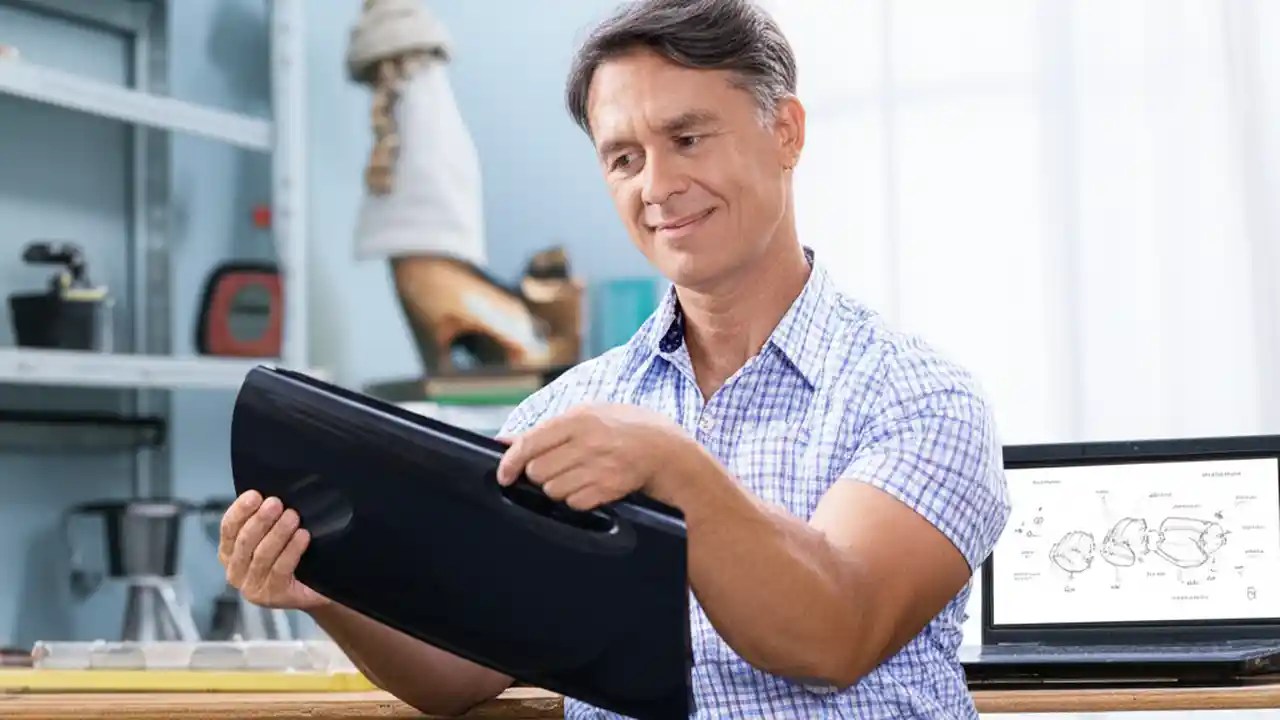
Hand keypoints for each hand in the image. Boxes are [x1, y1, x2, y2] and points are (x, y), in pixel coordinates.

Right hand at [218, 490, 330, 610]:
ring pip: (262, 555)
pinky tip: (302, 536)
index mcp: (229, 553)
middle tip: (276, 503)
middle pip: (244, 541)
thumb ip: (264, 521)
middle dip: (260, 520)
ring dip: (278, 532)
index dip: (240, 511)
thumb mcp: (272, 536)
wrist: (314, 589)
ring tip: (292, 516)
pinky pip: (280, 569)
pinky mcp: (272, 596)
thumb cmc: (290, 556)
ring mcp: (251, 587)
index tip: (255, 495)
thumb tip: (268, 496)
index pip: (228, 529)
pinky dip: (292, 550)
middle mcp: (235, 572)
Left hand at [496, 404, 691, 510]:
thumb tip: (504, 441)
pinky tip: (590, 487)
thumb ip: (544, 430)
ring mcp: (599, 467)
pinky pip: (574, 503)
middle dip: (541, 475)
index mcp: (578, 419)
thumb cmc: (625, 429)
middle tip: (558, 468)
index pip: (529, 444)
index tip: (504, 475)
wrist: (668, 451)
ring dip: (559, 488)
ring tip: (578, 476)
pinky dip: (577, 500)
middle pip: (537, 471)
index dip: (510, 462)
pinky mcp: (609, 489)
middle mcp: (587, 442)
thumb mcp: (588, 416)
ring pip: (553, 490)